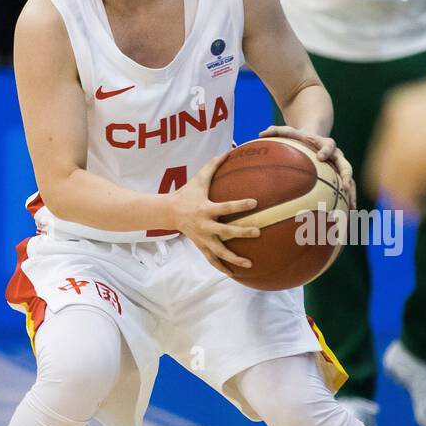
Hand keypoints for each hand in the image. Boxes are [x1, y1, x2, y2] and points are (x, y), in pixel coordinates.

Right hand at [167, 153, 260, 274]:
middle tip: (258, 232)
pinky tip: (234, 274)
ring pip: (219, 251)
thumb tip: (229, 151)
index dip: (240, 205)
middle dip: (241, 233)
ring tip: (249, 264)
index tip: (254, 203)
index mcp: (206, 209)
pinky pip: (212, 259)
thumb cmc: (187, 193)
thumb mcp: (198, 178)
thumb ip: (213, 166)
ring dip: (234, 259)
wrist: (168, 212)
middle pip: (225, 232)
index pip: (226, 207)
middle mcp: (204, 225)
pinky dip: (222, 267)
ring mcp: (202, 238)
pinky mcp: (200, 246)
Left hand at [258, 125, 356, 210]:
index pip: (329, 145)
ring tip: (351, 208)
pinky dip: (347, 201)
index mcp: (325, 144)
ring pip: (349, 180)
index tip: (320, 157)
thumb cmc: (300, 137)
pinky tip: (346, 215)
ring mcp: (340, 168)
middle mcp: (337, 156)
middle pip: (346, 165)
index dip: (326, 150)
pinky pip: (345, 190)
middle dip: (346, 176)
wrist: (315, 139)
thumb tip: (261, 133)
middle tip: (345, 186)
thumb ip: (276, 131)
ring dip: (351, 194)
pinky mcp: (339, 178)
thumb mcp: (289, 132)